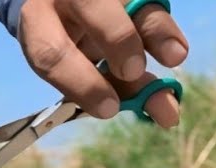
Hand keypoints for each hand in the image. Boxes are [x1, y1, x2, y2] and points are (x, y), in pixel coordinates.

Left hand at [16, 0, 187, 126]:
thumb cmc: (61, 43)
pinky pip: (151, 3)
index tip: (110, 109)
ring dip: (156, 31)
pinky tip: (178, 49)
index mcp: (37, 22)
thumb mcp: (68, 66)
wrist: (61, 8)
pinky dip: (166, 30)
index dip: (80, 82)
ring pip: (130, 2)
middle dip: (118, 42)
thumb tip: (139, 109)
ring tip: (175, 57)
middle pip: (92, 7)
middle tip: (134, 71)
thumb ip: (95, 84)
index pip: (50, 53)